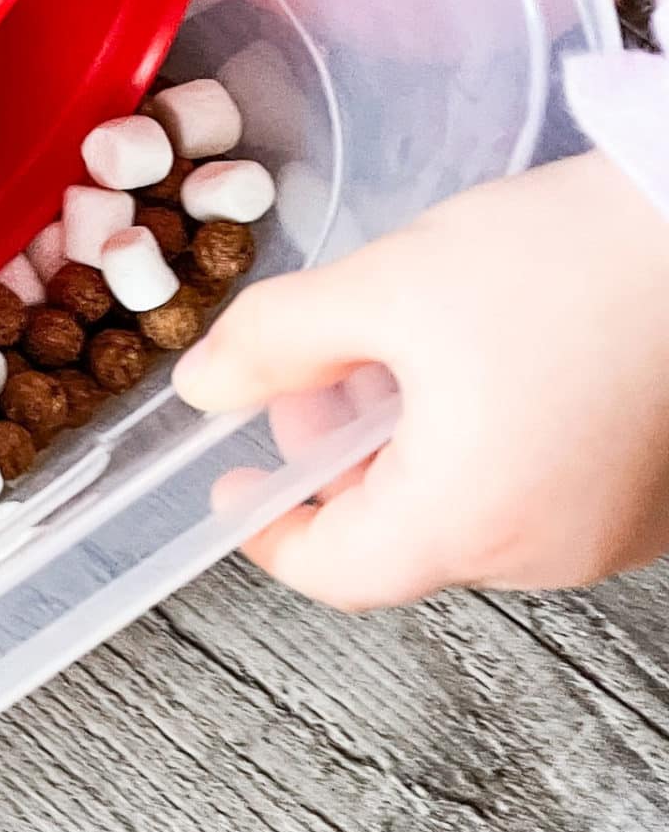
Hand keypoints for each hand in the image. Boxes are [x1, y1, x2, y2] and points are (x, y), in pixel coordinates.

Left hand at [175, 153, 668, 609]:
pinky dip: (480, 443)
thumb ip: (277, 340)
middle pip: (399, 537)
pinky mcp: (651, 497)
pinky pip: (534, 489)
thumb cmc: (572, 259)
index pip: (338, 572)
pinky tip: (478, 358)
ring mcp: (613, 530)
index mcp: (472, 519)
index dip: (270, 529)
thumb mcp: (385, 286)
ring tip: (403, 345)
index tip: (236, 484)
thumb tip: (206, 385)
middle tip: (321, 368)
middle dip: (337, 458)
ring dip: (406, 443)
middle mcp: (549, 549)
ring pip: (466, 509)